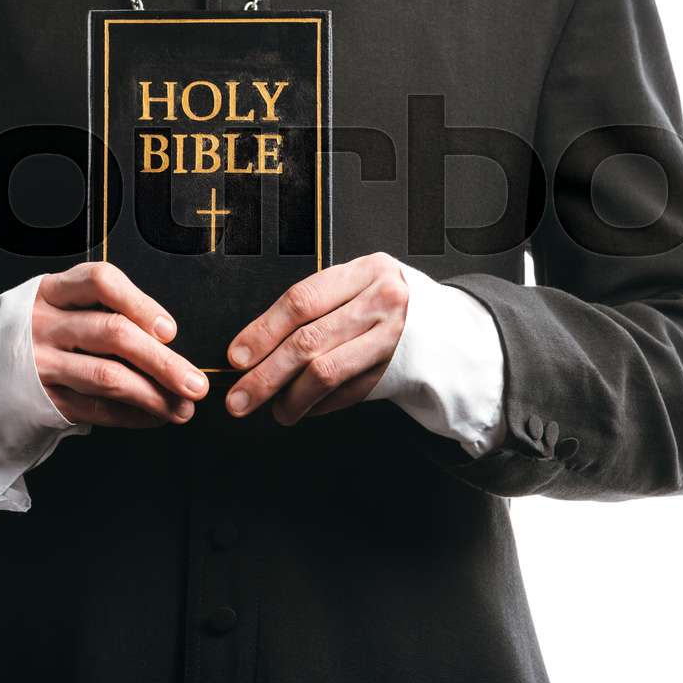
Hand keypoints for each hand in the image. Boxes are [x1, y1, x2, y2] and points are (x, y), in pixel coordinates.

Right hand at [33, 262, 209, 427]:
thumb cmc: (35, 336)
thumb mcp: (56, 307)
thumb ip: (101, 312)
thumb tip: (166, 340)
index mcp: (52, 291)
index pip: (101, 281)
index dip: (140, 303)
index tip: (170, 330)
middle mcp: (44, 323)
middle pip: (113, 334)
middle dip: (163, 361)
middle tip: (195, 382)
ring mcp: (40, 363)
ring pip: (107, 377)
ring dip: (154, 396)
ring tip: (183, 408)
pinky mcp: (41, 399)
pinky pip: (94, 409)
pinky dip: (131, 417)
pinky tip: (154, 417)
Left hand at [223, 252, 408, 424]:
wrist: (444, 327)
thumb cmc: (383, 303)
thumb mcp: (355, 286)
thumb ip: (313, 307)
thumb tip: (253, 347)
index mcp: (363, 272)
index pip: (301, 301)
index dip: (263, 331)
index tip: (237, 356)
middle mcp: (381, 302)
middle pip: (308, 341)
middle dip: (265, 375)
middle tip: (239, 398)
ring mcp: (390, 339)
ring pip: (326, 372)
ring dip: (291, 398)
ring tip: (274, 410)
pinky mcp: (394, 372)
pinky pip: (346, 393)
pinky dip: (319, 405)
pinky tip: (304, 407)